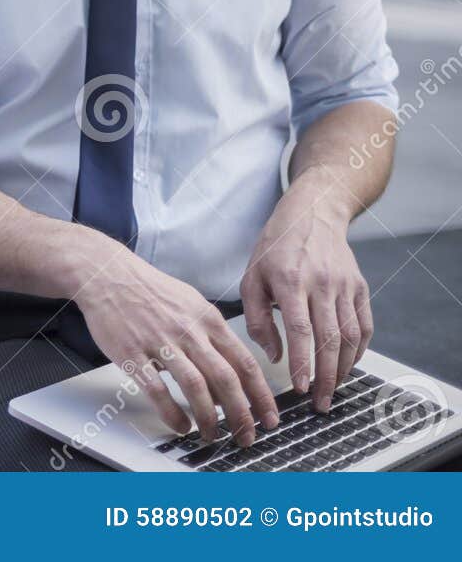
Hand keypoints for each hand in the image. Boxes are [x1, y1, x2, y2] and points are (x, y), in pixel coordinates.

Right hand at [75, 234, 278, 444]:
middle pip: (226, 379)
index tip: (269, 416)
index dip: (261, 395)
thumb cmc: (150, 290)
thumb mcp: (192, 303)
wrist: (107, 274)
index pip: (245, 363)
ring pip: (195, 387)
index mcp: (207, 319)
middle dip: (242, 414)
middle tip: (246, 436)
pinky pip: (157, 390)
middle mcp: (188, 331)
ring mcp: (160, 342)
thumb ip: (213, 336)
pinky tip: (180, 425)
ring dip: (209, 418)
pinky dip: (172, 413)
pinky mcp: (132, 353)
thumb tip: (229, 375)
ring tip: (212, 436)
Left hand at [240, 177, 371, 412]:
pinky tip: (348, 365)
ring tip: (332, 389)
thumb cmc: (274, 248)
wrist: (312, 215)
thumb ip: (257, 318)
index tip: (298, 387)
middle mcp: (321, 284)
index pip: (300, 330)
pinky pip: (365, 325)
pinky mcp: (360, 287)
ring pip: (351, 336)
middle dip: (325, 376)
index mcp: (290, 281)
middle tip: (319, 402)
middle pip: (329, 339)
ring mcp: (344, 285)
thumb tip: (275, 355)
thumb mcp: (251, 277)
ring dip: (343, 368)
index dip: (302, 362)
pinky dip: (360, 350)